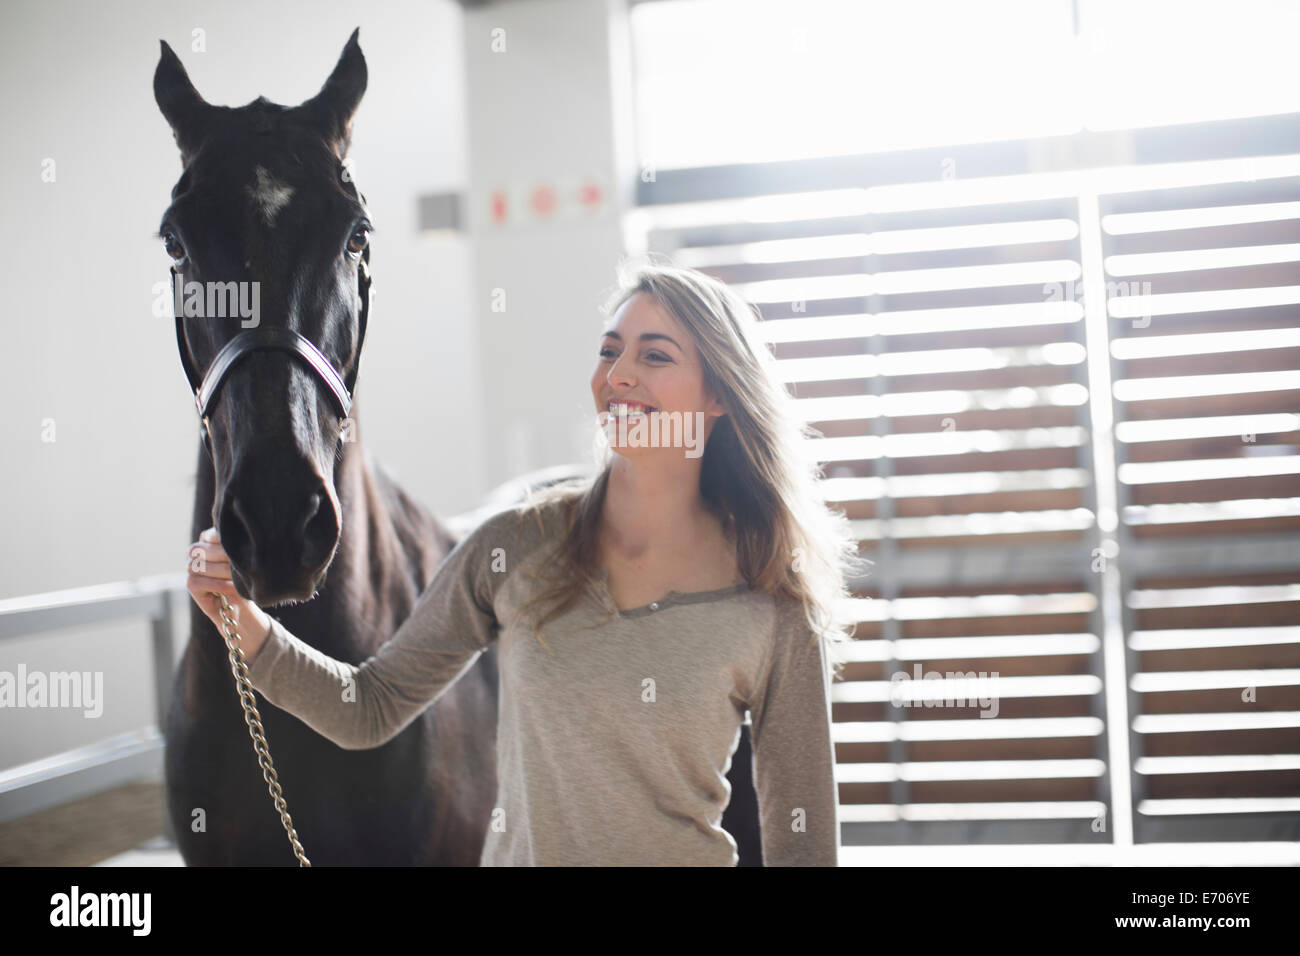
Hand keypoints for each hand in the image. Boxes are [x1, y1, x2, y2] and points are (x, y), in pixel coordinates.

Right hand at [186, 528, 271, 659]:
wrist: (244, 606)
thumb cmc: (248, 579)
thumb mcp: (246, 561)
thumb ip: (239, 547)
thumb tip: (245, 533)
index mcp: (210, 542)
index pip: (209, 534)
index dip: (221, 539)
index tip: (240, 544)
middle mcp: (198, 553)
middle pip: (202, 549)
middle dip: (223, 555)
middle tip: (240, 562)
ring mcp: (192, 569)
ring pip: (198, 565)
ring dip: (221, 571)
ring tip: (239, 577)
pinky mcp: (191, 585)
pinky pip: (197, 581)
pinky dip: (217, 585)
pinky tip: (232, 588)